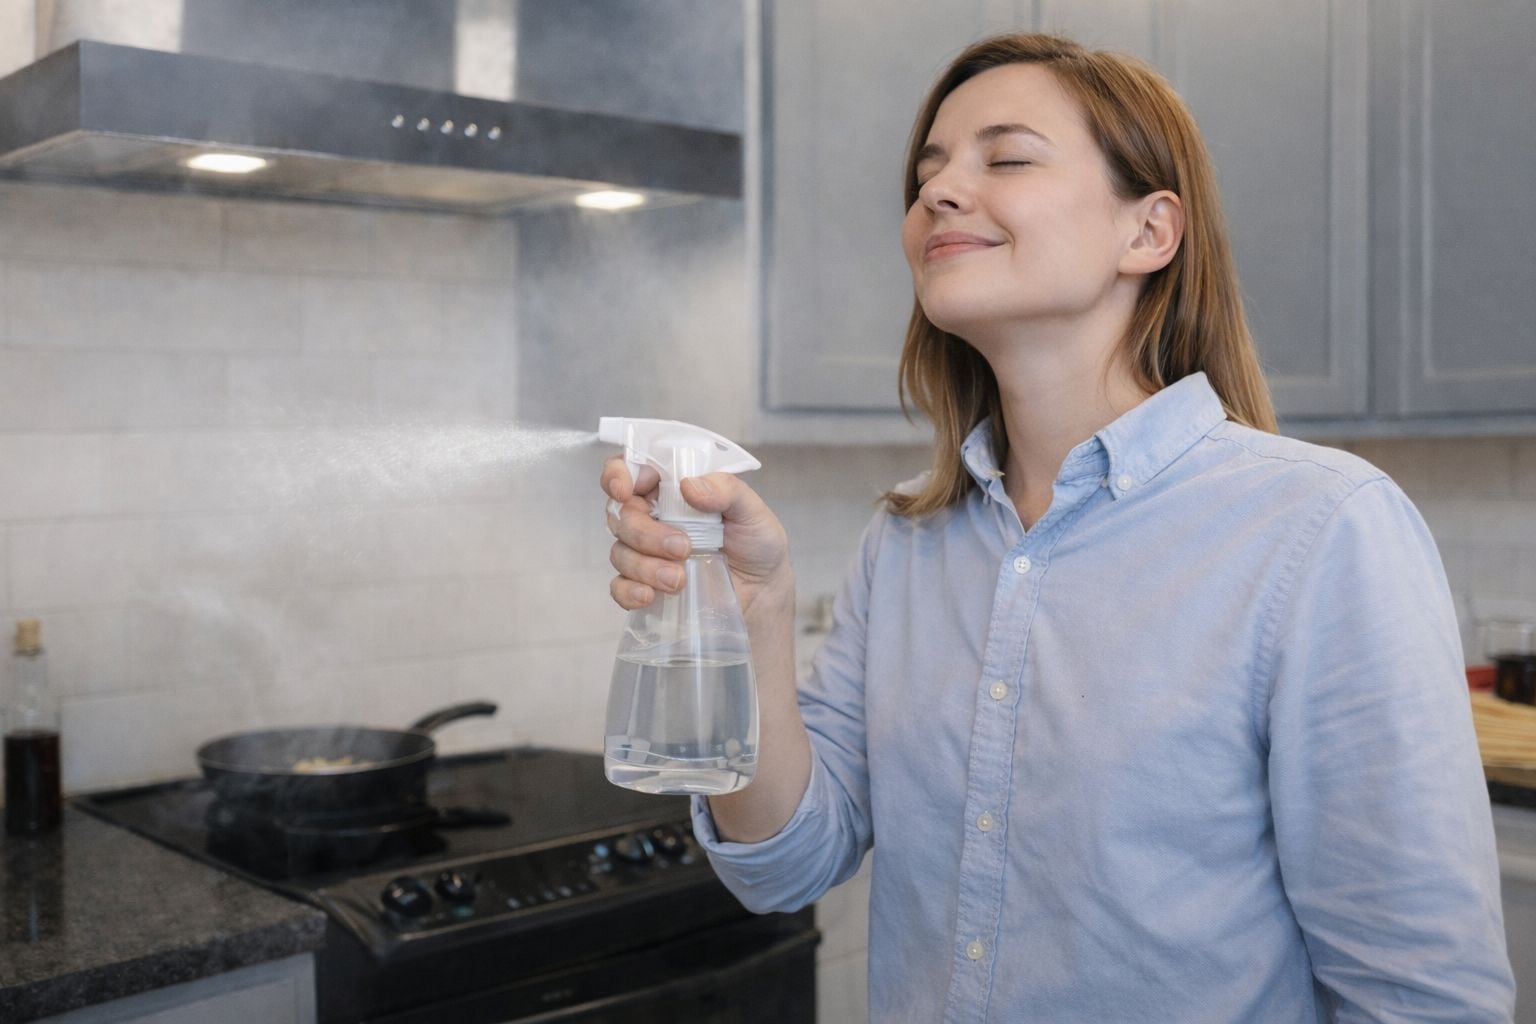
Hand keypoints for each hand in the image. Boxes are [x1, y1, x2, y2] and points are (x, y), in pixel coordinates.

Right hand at [601, 456, 793, 618]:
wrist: (763, 594)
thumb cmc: (757, 545)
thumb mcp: (753, 512)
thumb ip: (726, 491)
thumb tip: (688, 484)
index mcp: (673, 489)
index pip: (631, 469)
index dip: (618, 475)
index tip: (624, 490)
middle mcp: (653, 517)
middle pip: (621, 515)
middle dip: (645, 533)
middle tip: (682, 547)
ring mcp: (645, 553)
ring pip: (620, 552)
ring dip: (645, 566)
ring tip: (679, 579)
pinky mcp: (645, 585)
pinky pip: (619, 587)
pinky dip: (630, 591)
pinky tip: (650, 596)